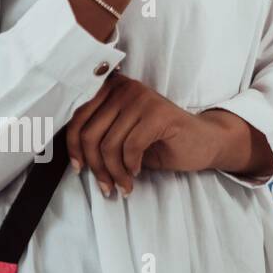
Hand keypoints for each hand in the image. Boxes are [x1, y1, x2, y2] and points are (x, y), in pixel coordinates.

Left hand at [67, 70, 216, 197]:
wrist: (203, 141)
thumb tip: (70, 154)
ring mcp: (143, 98)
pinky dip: (130, 166)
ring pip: (108, 144)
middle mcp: (125, 87)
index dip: (73, 148)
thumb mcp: (122, 134)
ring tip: (123, 183)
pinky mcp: (159, 113)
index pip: (77, 118)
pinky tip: (138, 170)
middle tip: (107, 185)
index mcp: (112, 88)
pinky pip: (130, 147)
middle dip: (96, 167)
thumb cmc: (161, 140)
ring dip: (114, 172)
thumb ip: (99, 133)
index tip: (79, 169)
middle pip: (90, 134)